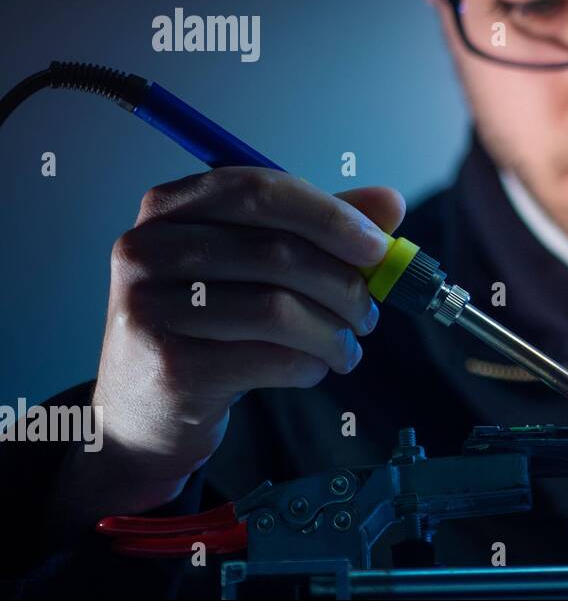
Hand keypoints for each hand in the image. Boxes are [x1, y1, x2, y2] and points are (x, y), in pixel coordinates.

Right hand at [58, 168, 404, 524]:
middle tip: (370, 311)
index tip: (378, 247)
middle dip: (342, 283)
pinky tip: (312, 369)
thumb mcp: (256, 266)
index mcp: (170, 207)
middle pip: (275, 251)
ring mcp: (149, 308)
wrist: (145, 411)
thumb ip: (319, 229)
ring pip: (276, 309)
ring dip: (332, 332)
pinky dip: (308, 365)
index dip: (330, 216)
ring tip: (346, 347)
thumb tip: (389, 202)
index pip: (260, 190)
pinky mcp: (168, 367)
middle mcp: (146, 249)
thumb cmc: (211, 325)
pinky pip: (267, 359)